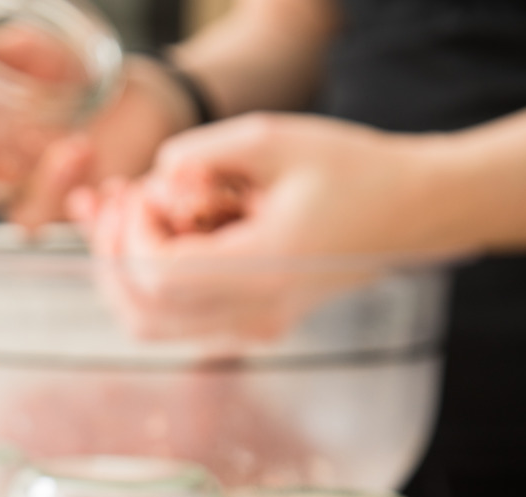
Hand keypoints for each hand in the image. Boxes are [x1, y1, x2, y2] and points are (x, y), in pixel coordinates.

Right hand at [0, 34, 193, 229]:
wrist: (128, 91)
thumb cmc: (63, 71)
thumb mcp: (25, 49)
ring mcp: (30, 197)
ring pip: (12, 218)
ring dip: (41, 190)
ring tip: (65, 147)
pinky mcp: (70, 210)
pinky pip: (63, 211)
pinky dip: (70, 183)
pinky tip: (81, 150)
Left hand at [70, 113, 465, 339]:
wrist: (412, 211)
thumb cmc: (353, 170)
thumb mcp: (273, 138)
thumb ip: (201, 153)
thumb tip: (153, 178)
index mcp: (262, 271)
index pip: (157, 276)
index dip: (132, 230)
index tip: (146, 188)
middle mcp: (254, 315)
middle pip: (140, 314)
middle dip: (113, 254)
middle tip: (120, 202)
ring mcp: (253, 329)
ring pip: (150, 326)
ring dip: (126, 270)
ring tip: (135, 211)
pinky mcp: (251, 325)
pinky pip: (178, 319)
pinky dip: (152, 279)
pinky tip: (159, 228)